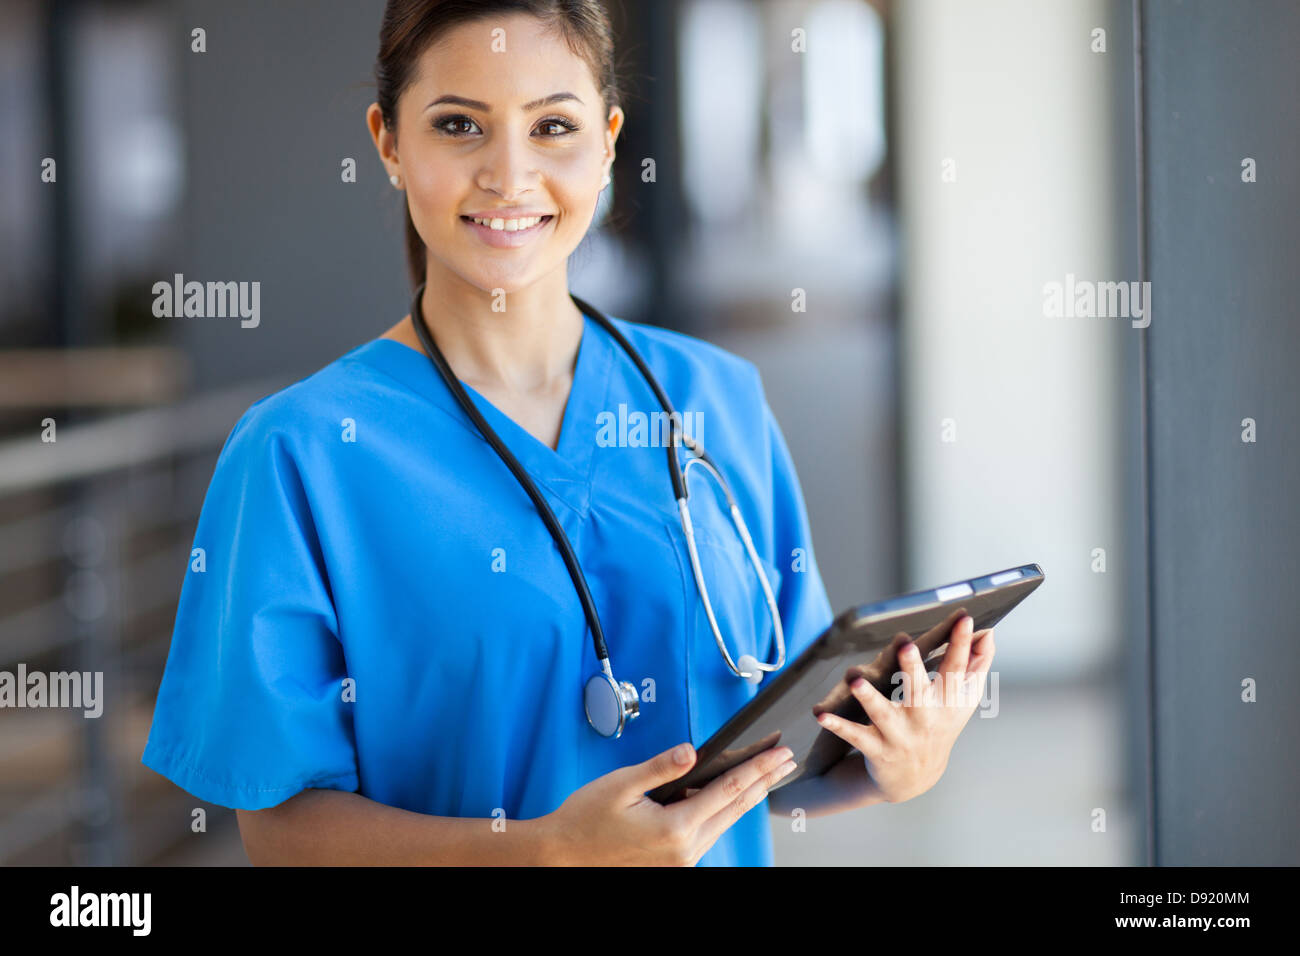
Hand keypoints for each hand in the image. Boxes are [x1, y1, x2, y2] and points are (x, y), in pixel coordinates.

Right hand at [541, 741, 797, 864]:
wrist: (562, 856)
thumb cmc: (584, 820)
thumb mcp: (621, 784)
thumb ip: (661, 767)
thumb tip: (693, 752)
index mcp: (674, 828)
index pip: (728, 791)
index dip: (757, 769)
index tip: (777, 754)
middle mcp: (684, 850)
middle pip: (735, 809)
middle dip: (763, 781)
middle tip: (784, 760)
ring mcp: (680, 861)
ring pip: (724, 824)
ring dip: (746, 798)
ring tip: (764, 775)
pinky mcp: (673, 864)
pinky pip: (707, 834)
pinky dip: (722, 813)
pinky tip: (727, 798)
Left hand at [814, 615, 994, 803]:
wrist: (915, 778)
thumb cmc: (939, 724)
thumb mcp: (961, 699)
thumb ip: (976, 664)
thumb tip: (990, 631)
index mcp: (947, 701)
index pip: (955, 668)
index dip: (960, 643)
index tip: (964, 618)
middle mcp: (924, 718)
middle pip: (918, 689)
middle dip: (912, 668)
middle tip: (905, 644)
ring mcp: (900, 735)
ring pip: (882, 713)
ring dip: (869, 698)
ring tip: (855, 679)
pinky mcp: (877, 749)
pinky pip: (855, 736)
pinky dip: (838, 726)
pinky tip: (821, 715)